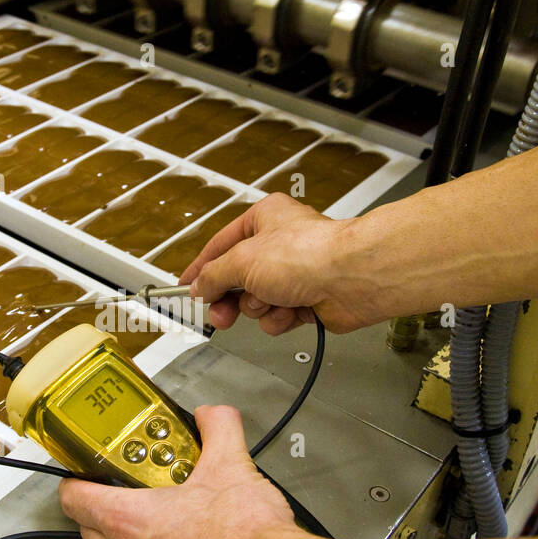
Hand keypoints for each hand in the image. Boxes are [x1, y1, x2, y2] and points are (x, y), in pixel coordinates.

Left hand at [58, 405, 303, 538]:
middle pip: (94, 536)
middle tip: (140, 502)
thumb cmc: (248, 537)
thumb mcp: (232, 464)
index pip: (74, 500)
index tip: (87, 478)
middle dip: (109, 517)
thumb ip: (217, 429)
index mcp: (129, 521)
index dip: (77, 484)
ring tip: (178, 538)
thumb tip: (212, 417)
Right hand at [180, 193, 367, 333]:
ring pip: (256, 302)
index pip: (219, 247)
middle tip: (220, 315)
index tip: (185, 288)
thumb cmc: (309, 254)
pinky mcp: (307, 300)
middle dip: (230, 300)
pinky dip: (281, 318)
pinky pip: (278, 316)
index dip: (200, 269)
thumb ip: (213, 276)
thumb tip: (200, 287)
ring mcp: (294, 274)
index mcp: (263, 220)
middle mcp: (278, 244)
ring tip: (273, 301)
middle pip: (237, 279)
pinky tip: (293, 310)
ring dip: (260, 308)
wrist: (352, 278)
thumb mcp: (242, 261)